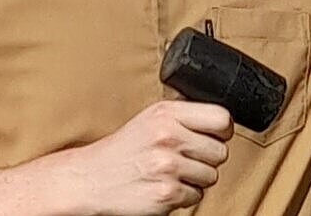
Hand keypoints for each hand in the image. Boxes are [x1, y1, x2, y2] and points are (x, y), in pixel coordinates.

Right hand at [50, 100, 233, 215]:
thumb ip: (184, 116)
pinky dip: (183, 196)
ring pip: (211, 176)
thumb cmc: (122, 150)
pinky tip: (163, 187)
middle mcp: (168, 137)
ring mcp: (167, 166)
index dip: (222, 132)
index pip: (221, 118)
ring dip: (195, 179)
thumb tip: (221, 121)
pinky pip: (196, 196)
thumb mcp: (151, 119)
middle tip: (183, 160)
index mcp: (167, 114)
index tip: (213, 137)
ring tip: (170, 174)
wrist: (88, 180)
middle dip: (206, 159)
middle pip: (220, 152)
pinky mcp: (166, 193)